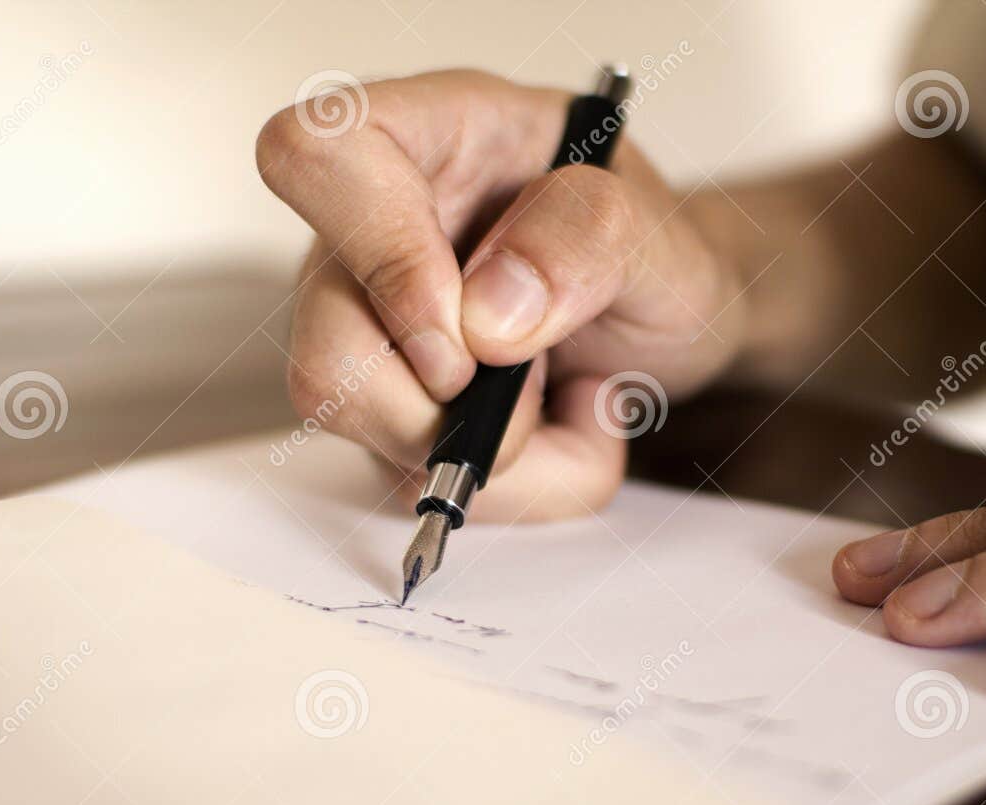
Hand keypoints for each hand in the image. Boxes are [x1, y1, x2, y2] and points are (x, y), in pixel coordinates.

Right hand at [256, 70, 747, 519]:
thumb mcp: (659, 232)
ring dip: (494, 453)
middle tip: (538, 379)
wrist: (666, 325)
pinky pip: (410, 480)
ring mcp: (367, 325)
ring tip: (572, 401)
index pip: (319, 157)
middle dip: (443, 407)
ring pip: (358, 429)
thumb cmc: (652, 254)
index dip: (383, 257)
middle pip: (324, 348)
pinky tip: (557, 431)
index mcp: (434, 137)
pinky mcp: (385, 406)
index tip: (468, 322)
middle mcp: (375, 231)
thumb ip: (585, 242)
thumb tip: (483, 316)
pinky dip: (514, 485)